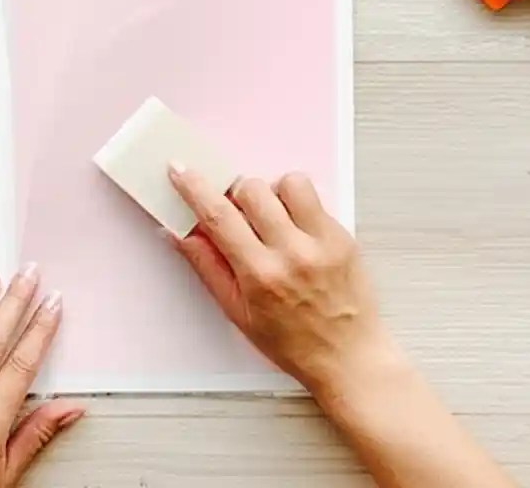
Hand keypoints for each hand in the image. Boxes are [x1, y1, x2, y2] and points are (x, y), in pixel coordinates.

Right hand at [168, 167, 394, 397]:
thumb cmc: (295, 345)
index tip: (182, 172)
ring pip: (288, 183)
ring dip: (272, 193)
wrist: (349, 358)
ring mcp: (322, 242)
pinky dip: (298, 204)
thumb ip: (208, 268)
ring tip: (272, 219)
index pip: (218, 216)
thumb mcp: (238, 314)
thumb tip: (181, 236)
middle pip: (252, 189)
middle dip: (235, 193)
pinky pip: (315, 198)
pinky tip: (296, 229)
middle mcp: (292, 254)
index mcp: (260, 276)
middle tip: (237, 213)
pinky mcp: (343, 237)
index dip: (194, 188)